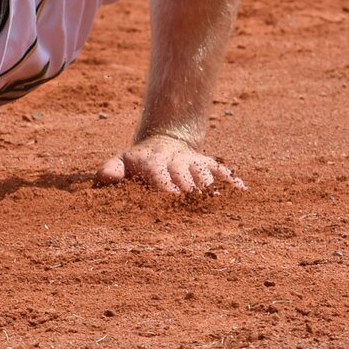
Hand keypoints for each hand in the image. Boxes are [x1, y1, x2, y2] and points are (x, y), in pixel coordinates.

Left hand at [96, 132, 245, 195]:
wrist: (162, 144)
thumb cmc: (138, 163)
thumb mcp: (121, 162)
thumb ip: (110, 170)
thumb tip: (105, 178)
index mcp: (152, 162)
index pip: (159, 174)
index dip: (165, 186)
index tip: (171, 199)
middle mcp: (174, 160)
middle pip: (185, 174)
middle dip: (189, 189)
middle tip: (195, 204)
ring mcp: (193, 161)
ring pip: (205, 172)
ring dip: (210, 185)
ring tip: (217, 200)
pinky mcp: (208, 163)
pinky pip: (222, 170)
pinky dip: (232, 179)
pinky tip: (242, 190)